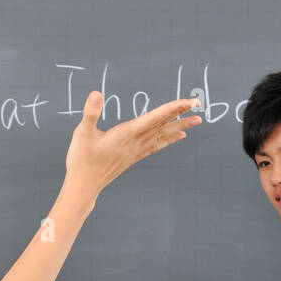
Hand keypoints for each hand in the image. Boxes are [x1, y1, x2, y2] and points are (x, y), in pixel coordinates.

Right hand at [64, 92, 199, 201]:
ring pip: (162, 136)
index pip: (154, 118)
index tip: (189, 102)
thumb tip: (96, 94)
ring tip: (196, 121)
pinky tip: (179, 136)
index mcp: (126, 134)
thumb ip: (91, 113)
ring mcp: (135, 151)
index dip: (172, 108)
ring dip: (180, 126)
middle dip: (181, 114)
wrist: (83, 186)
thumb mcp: (82, 134)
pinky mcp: (133, 157)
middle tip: (198, 104)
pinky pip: (156, 146)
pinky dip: (169, 140)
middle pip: (162, 126)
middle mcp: (135, 142)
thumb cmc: (81, 160)